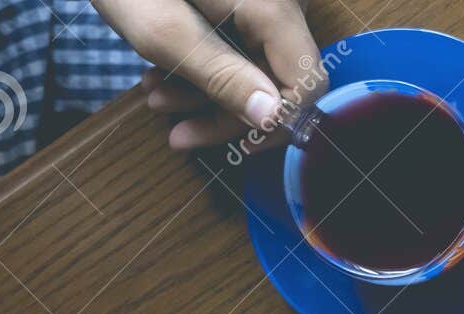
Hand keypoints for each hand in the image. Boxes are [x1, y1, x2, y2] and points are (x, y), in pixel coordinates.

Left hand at [94, 0, 327, 149]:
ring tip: (157, 97)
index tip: (233, 148)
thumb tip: (272, 118)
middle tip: (176, 131)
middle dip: (228, 110)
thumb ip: (220, 76)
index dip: (275, 123)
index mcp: (272, 4)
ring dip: (209, 91)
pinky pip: (244, 43)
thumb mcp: (162, 29)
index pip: (307, 83)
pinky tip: (165, 71)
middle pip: (281, 77)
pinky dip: (208, 64)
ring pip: (259, 64)